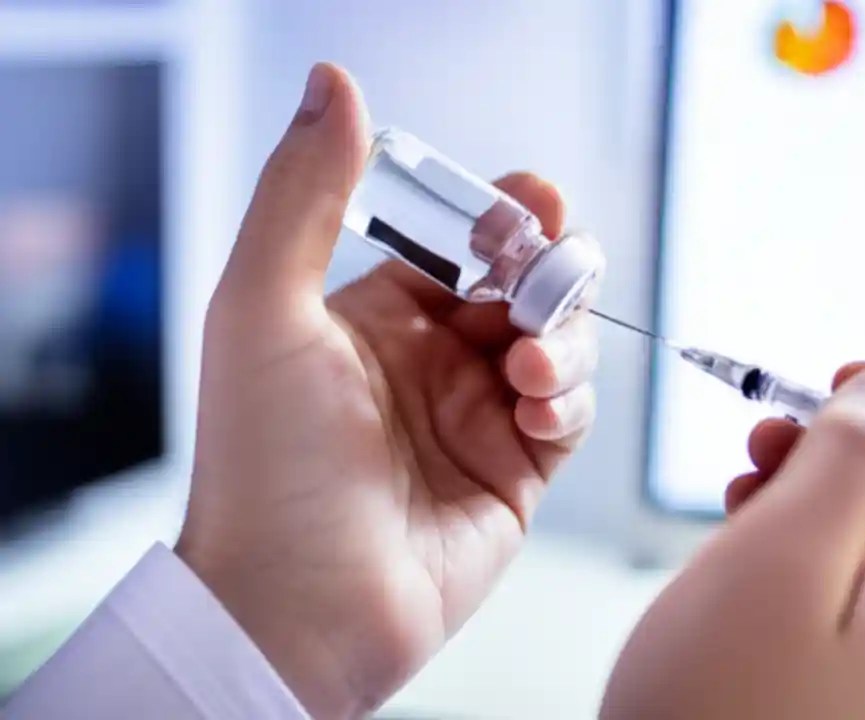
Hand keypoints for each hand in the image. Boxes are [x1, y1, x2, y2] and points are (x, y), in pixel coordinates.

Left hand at [175, 63, 600, 717]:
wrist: (299, 611)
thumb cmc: (265, 467)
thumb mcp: (264, 308)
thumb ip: (307, 194)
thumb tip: (334, 85)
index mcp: (378, 314)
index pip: (464, 240)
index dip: (506, 216)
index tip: (532, 206)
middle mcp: (434, 359)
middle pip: (530, 283)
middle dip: (554, 272)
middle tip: (552, 278)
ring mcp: (479, 416)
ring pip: (565, 341)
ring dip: (564, 340)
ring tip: (530, 372)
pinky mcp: (518, 473)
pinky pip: (573, 413)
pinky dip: (570, 401)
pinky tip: (538, 413)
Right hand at [602, 365, 864, 719]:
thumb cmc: (725, 712)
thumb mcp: (784, 554)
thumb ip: (853, 455)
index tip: (843, 387)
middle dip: (858, 440)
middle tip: (766, 440)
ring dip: (821, 488)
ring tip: (744, 492)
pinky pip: (862, 579)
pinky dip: (809, 541)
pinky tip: (748, 545)